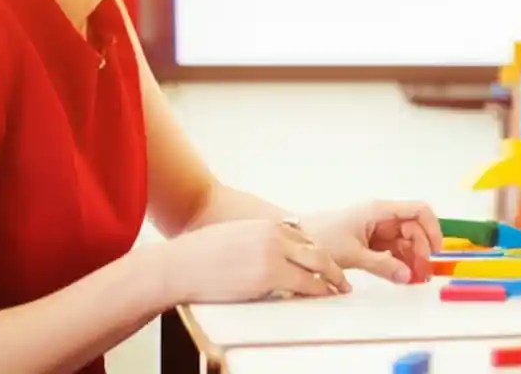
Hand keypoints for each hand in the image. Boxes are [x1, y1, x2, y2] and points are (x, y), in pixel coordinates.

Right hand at [158, 218, 349, 303]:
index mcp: (267, 225)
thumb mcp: (234, 236)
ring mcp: (273, 254)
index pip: (303, 238)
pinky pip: (304, 283)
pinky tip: (324, 296)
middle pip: (316, 249)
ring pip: (316, 265)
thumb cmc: (198, 255)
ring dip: (332, 278)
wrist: (179, 265)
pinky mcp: (268, 275)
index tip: (323, 263)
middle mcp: (275, 235)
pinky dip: (318, 290)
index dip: (315, 253)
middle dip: (332, 265)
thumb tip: (264, 252)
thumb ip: (256, 240)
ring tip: (340, 288)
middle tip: (341, 277)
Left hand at [299, 201, 442, 284]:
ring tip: (413, 278)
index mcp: (379, 210)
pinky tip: (401, 275)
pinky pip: (392, 250)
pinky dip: (399, 262)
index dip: (432, 228)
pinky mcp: (370, 242)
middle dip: (422, 249)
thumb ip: (382, 265)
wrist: (294, 242)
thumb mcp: (353, 253)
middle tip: (422, 273)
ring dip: (412, 258)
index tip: (436, 250)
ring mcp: (376, 229)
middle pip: (414, 229)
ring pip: (405, 241)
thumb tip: (407, 275)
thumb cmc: (320, 237)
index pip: (419, 210)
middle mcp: (381, 217)